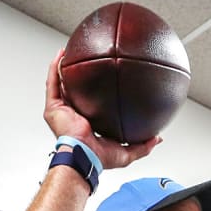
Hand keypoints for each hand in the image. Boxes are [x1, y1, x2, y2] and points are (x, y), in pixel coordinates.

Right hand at [42, 50, 159, 170]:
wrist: (84, 157)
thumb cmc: (99, 158)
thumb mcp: (127, 152)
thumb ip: (143, 145)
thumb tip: (158, 139)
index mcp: (87, 124)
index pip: (91, 104)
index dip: (96, 91)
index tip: (104, 78)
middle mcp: (72, 116)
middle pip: (74, 91)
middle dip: (78, 76)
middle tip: (86, 61)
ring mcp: (61, 111)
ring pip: (61, 84)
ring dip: (63, 68)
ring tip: (69, 52)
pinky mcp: (53, 108)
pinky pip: (52, 84)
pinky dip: (55, 69)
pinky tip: (60, 56)